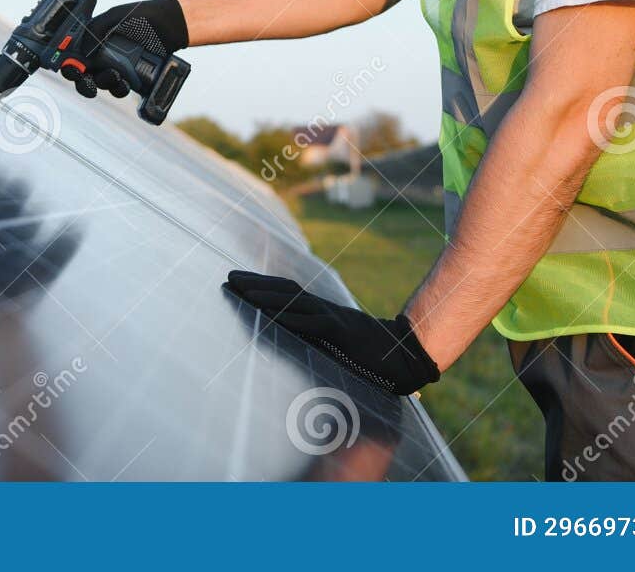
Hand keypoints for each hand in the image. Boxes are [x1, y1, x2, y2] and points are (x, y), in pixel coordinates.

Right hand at [59, 0, 187, 98]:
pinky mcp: (131, 76)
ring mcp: (116, 66)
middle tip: (86, 78)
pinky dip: (119, 89)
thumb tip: (82, 51)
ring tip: (114, 75)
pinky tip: (125, 83)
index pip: (74, 56)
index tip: (71, 69)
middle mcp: (102, 55)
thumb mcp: (116, 16)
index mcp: (94, 39)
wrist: (171, 23)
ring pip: (101, 83)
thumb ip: (97, 29)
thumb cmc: (142, 15)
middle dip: (83, 81)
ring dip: (103, 83)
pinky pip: (120, 88)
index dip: (68, 65)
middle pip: (84, 75)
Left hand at [224, 269, 438, 394]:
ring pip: (294, 303)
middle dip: (256, 284)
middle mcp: (325, 311)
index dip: (263, 285)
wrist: (406, 356)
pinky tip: (270, 314)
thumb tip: (296, 346)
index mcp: (323, 314)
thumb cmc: (372, 356)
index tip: (238, 279)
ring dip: (266, 296)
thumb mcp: (339, 347)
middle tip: (228, 278)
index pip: (288, 293)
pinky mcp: (341, 334)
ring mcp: (333, 320)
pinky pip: (312, 323)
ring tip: (241, 291)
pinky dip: (290, 317)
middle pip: (285, 291)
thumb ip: (319, 343)